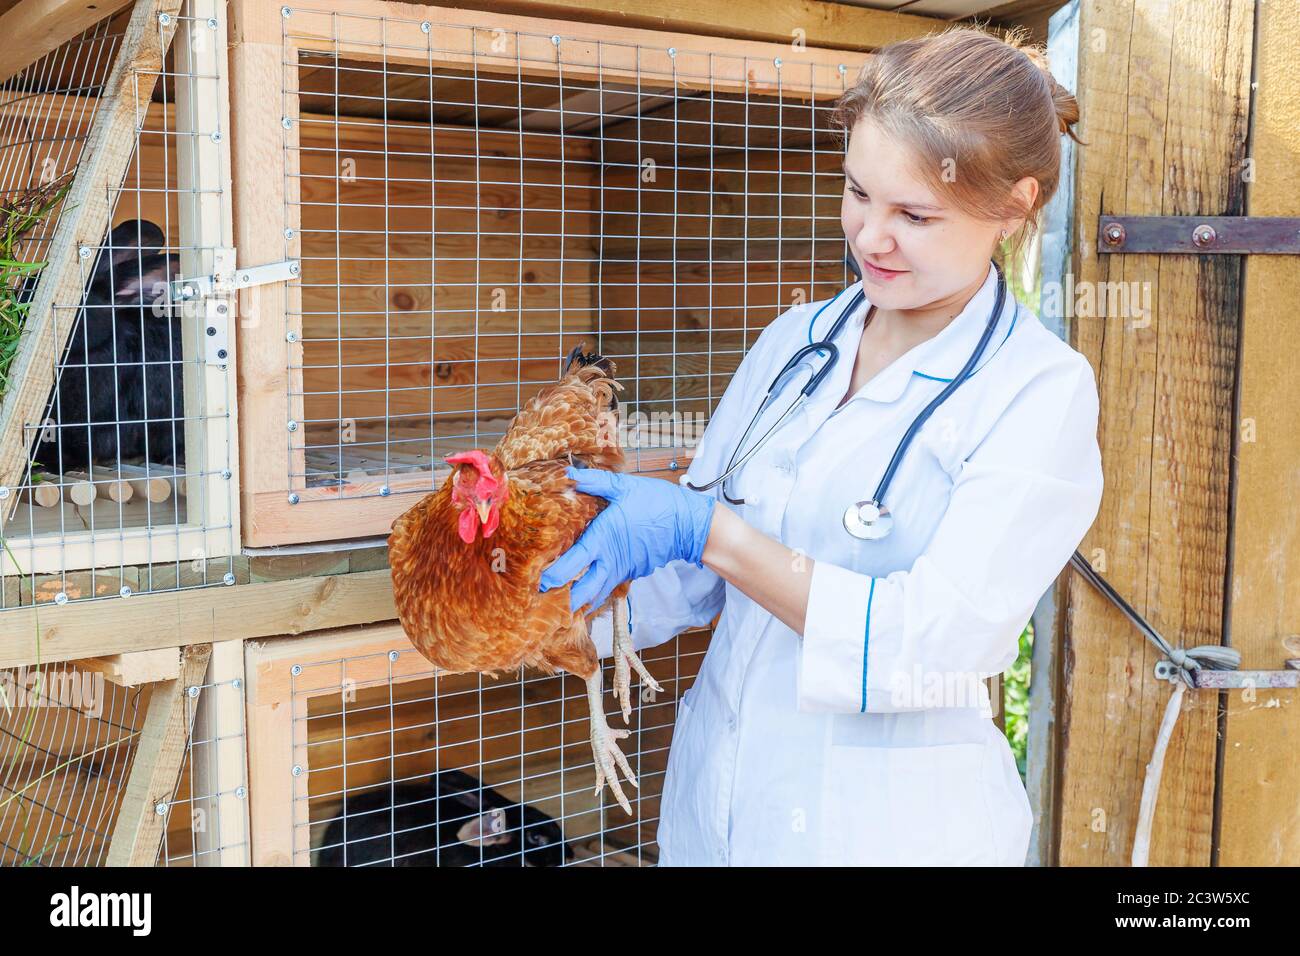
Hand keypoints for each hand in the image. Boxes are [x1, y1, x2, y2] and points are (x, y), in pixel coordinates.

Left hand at [538, 466, 716, 613]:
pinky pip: (612, 585)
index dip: (555, 576)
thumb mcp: (624, 487)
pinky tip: (589, 588)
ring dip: (581, 601)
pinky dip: (598, 591)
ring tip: (564, 606)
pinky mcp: (634, 572)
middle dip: (565, 602)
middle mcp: (611, 560)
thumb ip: (596, 483)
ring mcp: (624, 569)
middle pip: (584, 591)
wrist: (689, 524)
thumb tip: (571, 474)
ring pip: (598, 594)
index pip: (573, 563)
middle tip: (546, 604)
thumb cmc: (657, 503)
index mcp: (603, 539)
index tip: (539, 583)